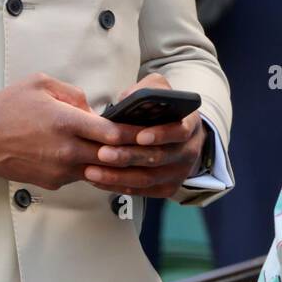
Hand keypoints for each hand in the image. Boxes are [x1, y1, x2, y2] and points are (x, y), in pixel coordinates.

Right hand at [0, 73, 145, 189]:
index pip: (112, 133)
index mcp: (66, 122)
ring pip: (99, 169)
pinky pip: (80, 176)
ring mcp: (59, 170)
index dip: (134, 133)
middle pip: (112, 157)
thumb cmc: (9, 107)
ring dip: (112, 162)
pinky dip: (90, 168)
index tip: (149, 129)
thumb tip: (93, 110)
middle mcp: (66, 150)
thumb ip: (74, 94)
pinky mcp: (53, 182)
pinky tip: (95, 158)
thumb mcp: (42, 84)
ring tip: (127, 153)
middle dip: (132, 151)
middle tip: (149, 145)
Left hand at [83, 73, 207, 198]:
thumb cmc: (162, 110)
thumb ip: (146, 90)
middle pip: (159, 157)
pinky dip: (118, 186)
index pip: (180, 131)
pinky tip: (98, 180)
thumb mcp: (159, 91)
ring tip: (92, 170)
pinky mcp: (168, 188)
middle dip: (128, 156)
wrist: (176, 135)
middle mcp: (189, 151)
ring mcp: (180, 172)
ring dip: (117, 176)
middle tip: (102, 153)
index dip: (160, 134)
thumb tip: (127, 100)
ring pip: (147, 178)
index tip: (139, 136)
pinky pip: (141, 191)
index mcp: (190, 124)